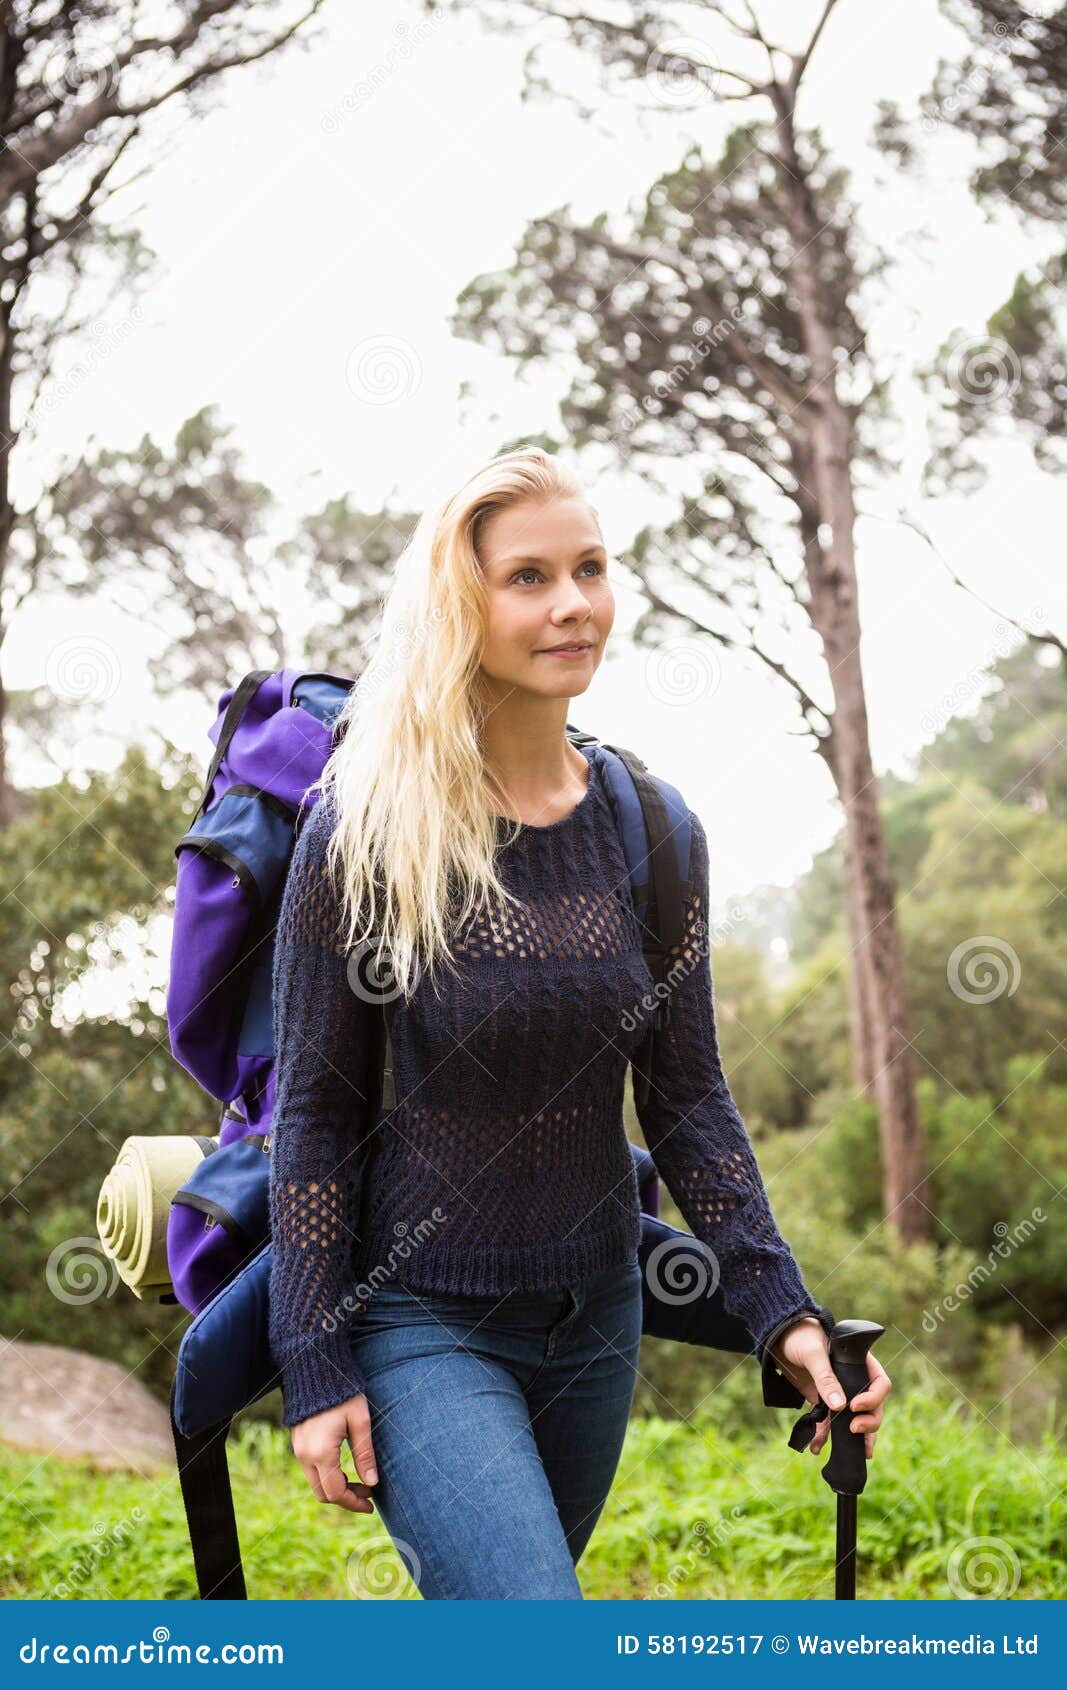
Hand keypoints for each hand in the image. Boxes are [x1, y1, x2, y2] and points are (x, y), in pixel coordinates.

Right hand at [291, 1393, 379, 1511]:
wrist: (317, 1370)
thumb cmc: (343, 1393)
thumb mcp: (360, 1422)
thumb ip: (365, 1454)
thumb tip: (372, 1483)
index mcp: (321, 1452)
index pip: (336, 1492)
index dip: (354, 1503)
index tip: (371, 1505)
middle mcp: (305, 1455)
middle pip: (323, 1494)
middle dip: (346, 1498)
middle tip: (367, 1493)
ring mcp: (298, 1450)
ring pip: (316, 1484)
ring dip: (336, 1488)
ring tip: (360, 1481)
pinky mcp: (297, 1444)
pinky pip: (311, 1471)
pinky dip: (327, 1476)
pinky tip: (344, 1469)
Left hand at [770, 1316, 891, 1459]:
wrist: (778, 1339)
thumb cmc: (800, 1336)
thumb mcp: (812, 1353)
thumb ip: (825, 1378)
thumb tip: (840, 1406)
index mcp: (860, 1362)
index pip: (879, 1383)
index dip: (873, 1398)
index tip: (855, 1407)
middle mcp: (854, 1380)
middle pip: (872, 1407)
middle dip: (868, 1423)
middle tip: (854, 1430)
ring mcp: (840, 1393)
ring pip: (855, 1419)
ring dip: (854, 1438)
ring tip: (856, 1453)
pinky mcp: (823, 1403)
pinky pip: (829, 1423)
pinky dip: (824, 1436)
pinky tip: (816, 1447)